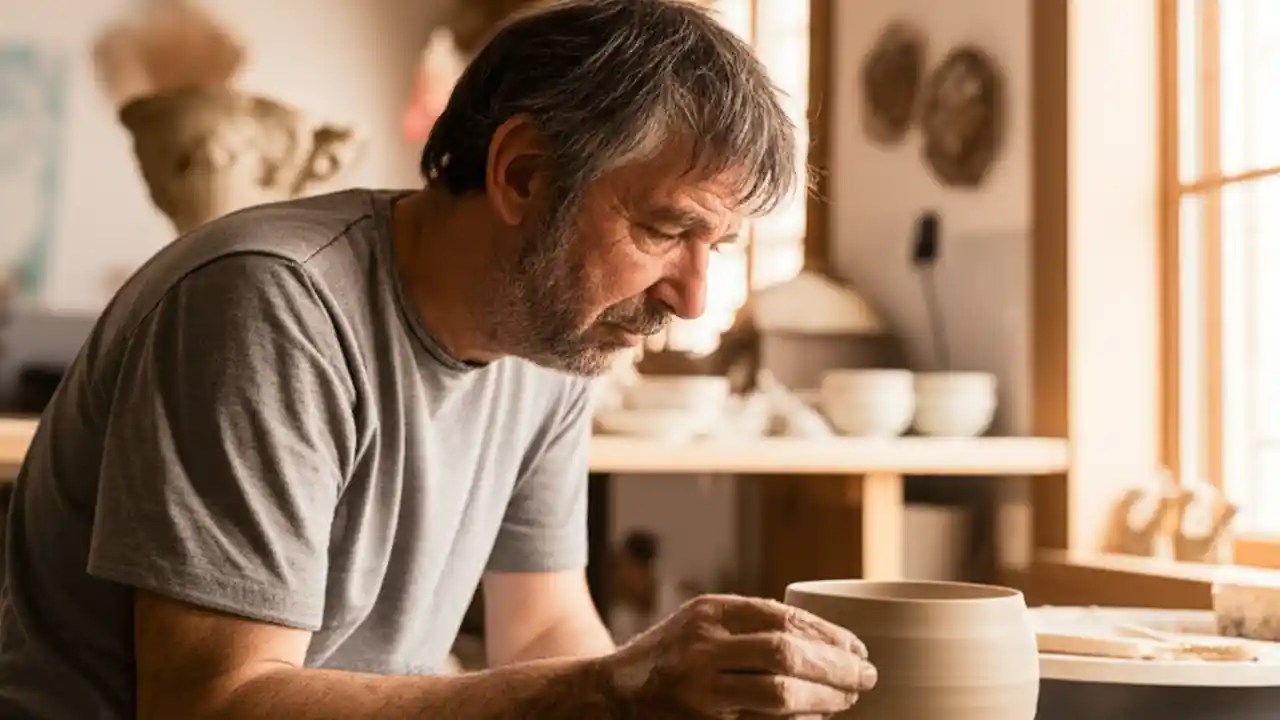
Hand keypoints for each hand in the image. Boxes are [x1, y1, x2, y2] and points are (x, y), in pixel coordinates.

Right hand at [602, 594, 875, 718]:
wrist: (611, 696)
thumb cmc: (667, 657)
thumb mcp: (700, 623)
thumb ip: (747, 622)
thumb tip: (822, 639)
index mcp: (709, 613)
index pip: (783, 617)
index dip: (829, 636)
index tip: (857, 649)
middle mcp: (703, 648)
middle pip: (786, 654)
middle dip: (836, 668)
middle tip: (866, 677)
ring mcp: (699, 690)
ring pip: (779, 693)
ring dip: (824, 699)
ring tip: (847, 700)